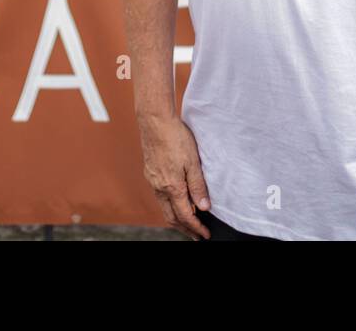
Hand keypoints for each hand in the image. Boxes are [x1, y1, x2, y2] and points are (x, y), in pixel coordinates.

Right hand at [138, 113, 211, 239]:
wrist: (155, 121)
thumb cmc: (176, 137)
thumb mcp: (193, 161)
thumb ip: (198, 185)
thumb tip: (205, 208)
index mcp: (172, 186)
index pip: (185, 216)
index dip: (196, 228)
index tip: (205, 235)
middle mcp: (159, 187)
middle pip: (171, 217)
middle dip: (185, 229)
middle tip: (196, 235)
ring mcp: (152, 180)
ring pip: (164, 208)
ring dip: (176, 219)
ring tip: (188, 222)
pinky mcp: (150, 172)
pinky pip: (159, 197)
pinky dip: (169, 206)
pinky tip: (176, 201)